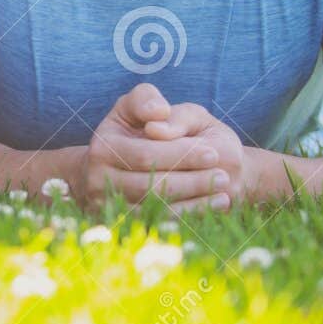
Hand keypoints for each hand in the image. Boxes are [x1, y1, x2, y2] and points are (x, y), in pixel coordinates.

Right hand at [78, 84, 228, 210]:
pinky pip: (159, 224)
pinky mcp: (121, 224)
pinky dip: (188, 217)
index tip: (213, 153)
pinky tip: (212, 207)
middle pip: (151, 186)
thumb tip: (159, 114)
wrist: (113, 167)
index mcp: (102, 147)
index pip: (145, 154)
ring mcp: (107, 206)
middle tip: (223, 176)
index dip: (181, 154)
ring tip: (224, 194)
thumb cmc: (135, 129)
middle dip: (192, 181)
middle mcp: (98, 179)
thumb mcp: (137, 106)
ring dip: (194, 203)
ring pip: (156, 209)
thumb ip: (146, 99)